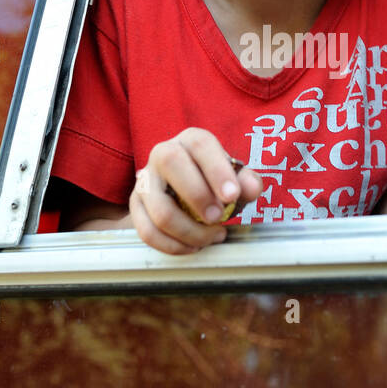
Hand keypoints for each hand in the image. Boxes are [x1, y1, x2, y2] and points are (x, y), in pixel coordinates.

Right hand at [130, 128, 262, 254]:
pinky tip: (193, 246)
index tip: (232, 196)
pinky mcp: (135, 205)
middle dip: (197, 196)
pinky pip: (148, 231)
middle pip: (170, 163)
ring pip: (160, 208)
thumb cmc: (213, 184)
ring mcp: (145, 180)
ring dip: (189, 231)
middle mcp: (163, 153)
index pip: (200, 145)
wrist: (180, 195)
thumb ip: (246, 182)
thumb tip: (251, 187)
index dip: (217, 170)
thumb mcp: (234, 180)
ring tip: (211, 237)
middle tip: (218, 218)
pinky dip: (174, 245)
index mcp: (191, 141)